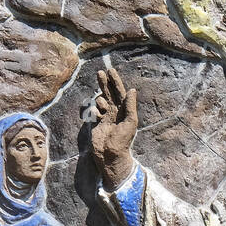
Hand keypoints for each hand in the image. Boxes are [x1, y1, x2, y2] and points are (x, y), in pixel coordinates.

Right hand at [92, 67, 137, 189]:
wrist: (110, 155)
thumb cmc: (123, 139)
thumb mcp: (130, 121)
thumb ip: (130, 105)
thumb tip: (132, 89)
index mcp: (124, 110)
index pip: (119, 92)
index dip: (115, 81)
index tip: (111, 70)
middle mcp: (115, 112)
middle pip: (108, 93)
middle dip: (104, 83)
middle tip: (100, 72)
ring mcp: (105, 117)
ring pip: (100, 101)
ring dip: (100, 101)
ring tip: (103, 109)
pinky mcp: (95, 123)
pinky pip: (92, 111)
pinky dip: (94, 111)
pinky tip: (97, 118)